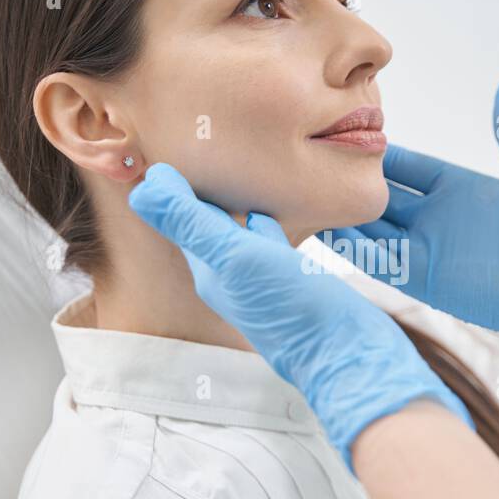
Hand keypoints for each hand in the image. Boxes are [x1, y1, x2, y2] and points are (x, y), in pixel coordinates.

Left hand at [128, 163, 471, 468]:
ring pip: (242, 231)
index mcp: (211, 270)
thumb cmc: (296, 309)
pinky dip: (270, 220)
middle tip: (201, 143)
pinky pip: (272, 244)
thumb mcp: (237, 257)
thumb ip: (192, 223)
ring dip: (238, 201)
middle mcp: (232, 277)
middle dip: (203, 188)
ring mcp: (264, 282)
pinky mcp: (295, 285)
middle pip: (209, 223)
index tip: (170, 142)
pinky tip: (281, 206)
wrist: (354, 357)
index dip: (175, 182)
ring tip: (239, 164)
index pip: (183, 217)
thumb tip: (143, 185)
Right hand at [333, 79, 498, 406]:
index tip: (350, 133)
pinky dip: (351, 244)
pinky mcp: (423, 277)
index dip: (382, 154)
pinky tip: (325, 224)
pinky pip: (378, 258)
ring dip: (344, 212)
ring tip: (307, 191)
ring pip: (373, 228)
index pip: (409, 168)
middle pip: (384, 196)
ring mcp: (428, 250)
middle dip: (353, 180)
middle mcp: (438, 220)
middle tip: (315, 158)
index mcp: (460, 191)